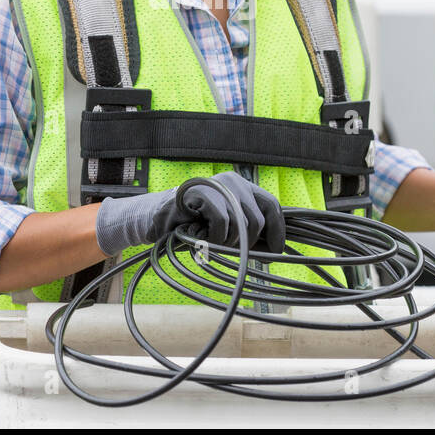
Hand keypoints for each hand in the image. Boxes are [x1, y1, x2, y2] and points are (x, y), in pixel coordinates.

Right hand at [95, 171, 285, 255]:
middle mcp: (234, 181)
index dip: (278, 231)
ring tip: (209, 240)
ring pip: (241, 223)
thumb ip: (250, 234)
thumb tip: (276, 249)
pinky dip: (214, 236)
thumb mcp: (227, 231)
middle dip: (246, 244)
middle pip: (258, 220)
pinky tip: (200, 235)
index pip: (272, 206)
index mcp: (243, 187)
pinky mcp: (203, 191)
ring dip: (226, 242)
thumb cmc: (194, 228)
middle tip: (225, 248)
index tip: (275, 253)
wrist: (156, 221)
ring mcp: (218, 184)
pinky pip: (222, 221)